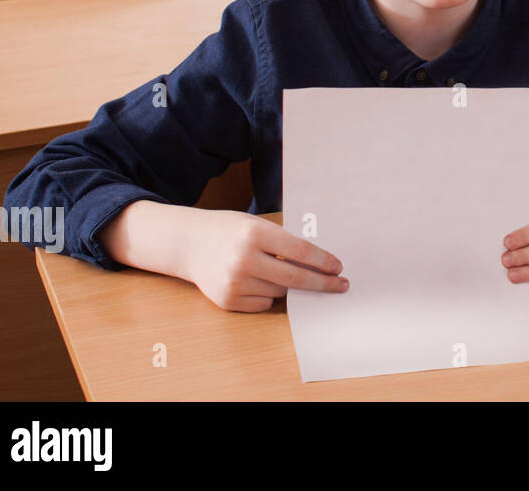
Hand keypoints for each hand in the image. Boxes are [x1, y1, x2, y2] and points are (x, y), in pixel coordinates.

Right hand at [182, 208, 347, 311]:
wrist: (188, 244)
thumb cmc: (229, 231)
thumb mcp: (257, 225)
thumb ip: (284, 242)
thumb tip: (321, 264)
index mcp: (255, 234)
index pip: (301, 251)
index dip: (324, 261)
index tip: (339, 267)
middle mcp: (244, 259)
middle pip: (295, 277)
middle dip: (323, 283)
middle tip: (340, 285)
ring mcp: (234, 282)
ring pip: (281, 291)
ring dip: (288, 285)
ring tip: (276, 271)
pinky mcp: (226, 300)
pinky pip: (264, 303)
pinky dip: (268, 295)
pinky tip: (257, 280)